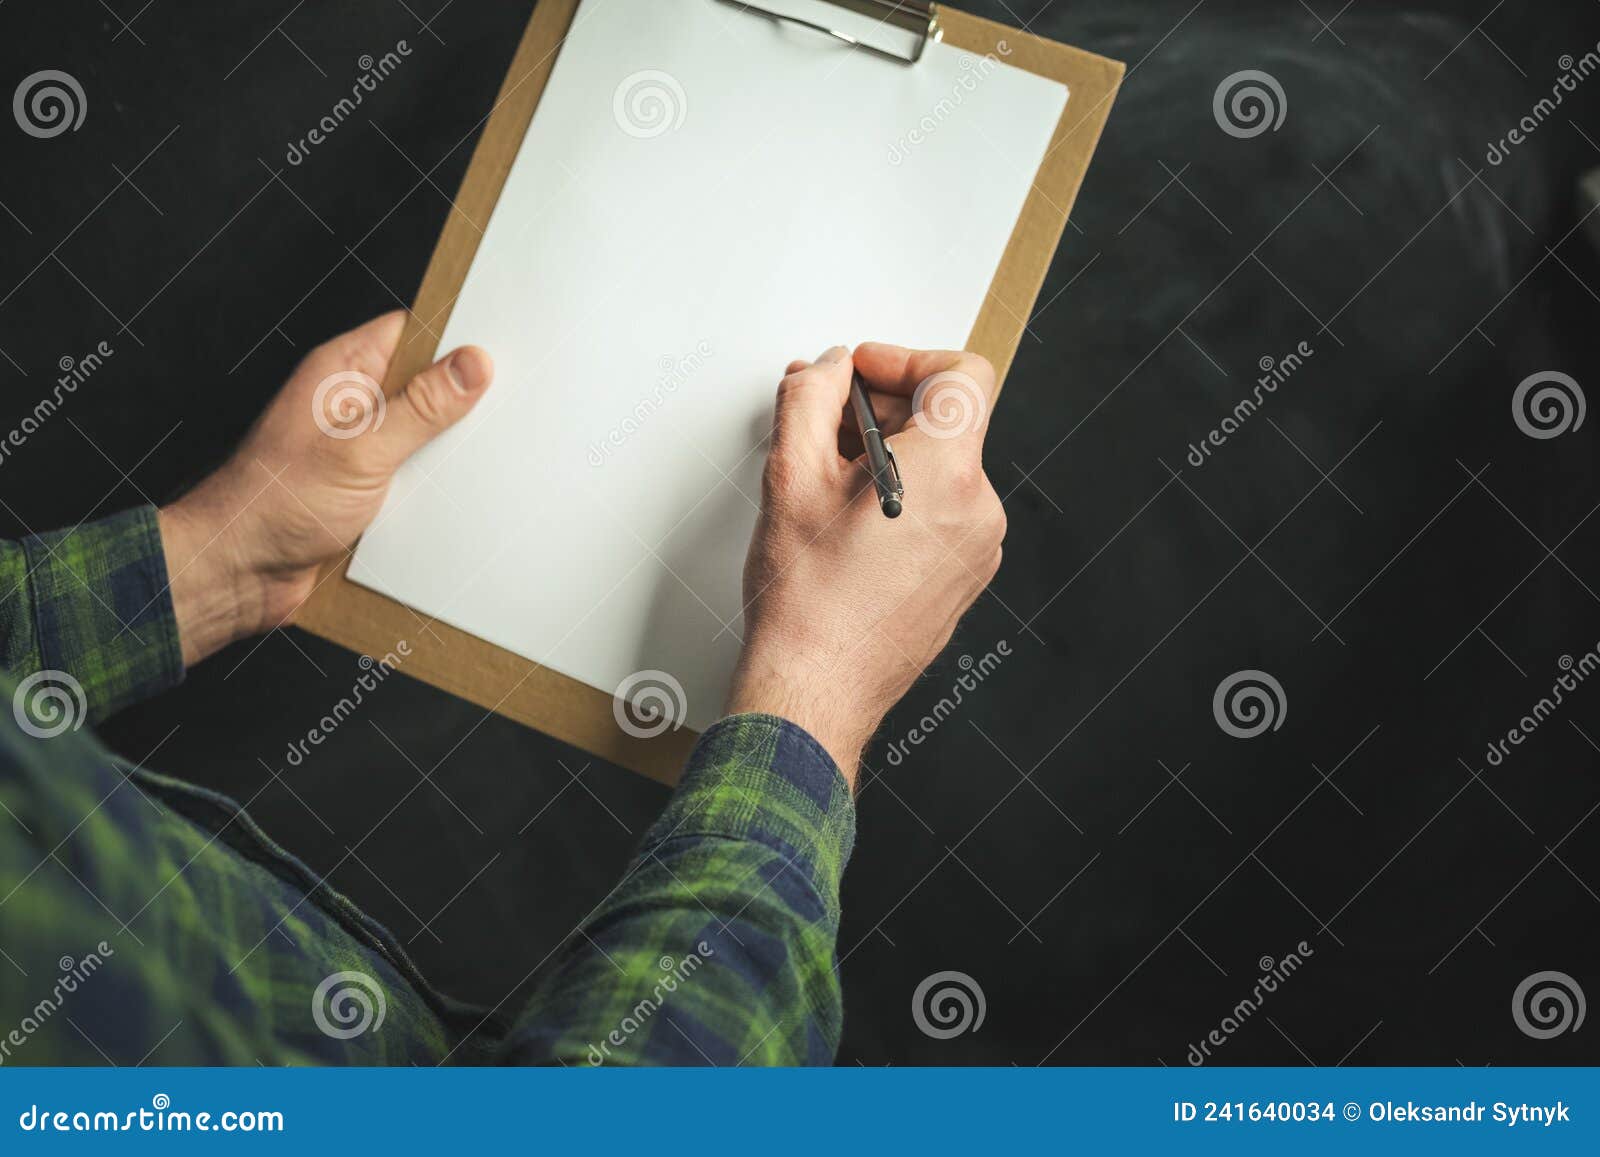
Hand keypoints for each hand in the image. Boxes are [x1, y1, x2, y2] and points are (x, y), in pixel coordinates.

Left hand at [157, 312, 493, 666]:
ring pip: (422, 433)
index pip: (411, 332)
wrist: (237, 573)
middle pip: (424, 384)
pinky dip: (433, 485)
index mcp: (341, 372)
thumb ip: (421, 407)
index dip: (456, 338)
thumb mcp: (361, 449)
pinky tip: (454, 496)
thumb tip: (472, 364)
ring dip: (447, 450)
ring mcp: (357, 446)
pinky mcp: (364, 487)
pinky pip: (413, 474)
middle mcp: (349, 403)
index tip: (501, 350)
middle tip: (505, 411)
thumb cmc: (274, 504)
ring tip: (478, 459)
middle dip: (461, 401)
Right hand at [726, 343, 1006, 784]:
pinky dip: (901, 496)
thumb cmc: (807, 602)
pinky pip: (942, 510)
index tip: (859, 373)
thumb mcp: (790, 476)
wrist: (816, 690)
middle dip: (879, 409)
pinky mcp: (964, 578)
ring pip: (941, 468)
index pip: (960, 374)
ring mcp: (977, 548)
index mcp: (947, 474)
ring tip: (823, 476)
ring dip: (886, 455)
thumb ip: (810, 397)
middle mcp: (978, 509)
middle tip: (819, 421)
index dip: (903, 359)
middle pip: (945, 422)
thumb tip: (826, 369)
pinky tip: (846, 517)